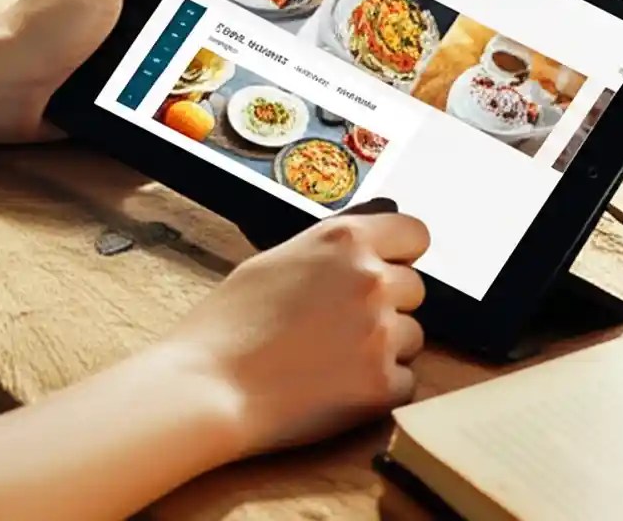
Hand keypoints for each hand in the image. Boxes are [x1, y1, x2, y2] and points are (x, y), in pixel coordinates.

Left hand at [0, 0, 207, 141]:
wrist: (10, 90)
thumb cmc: (47, 25)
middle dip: (202, 7)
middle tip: (241, 15)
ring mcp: (120, 33)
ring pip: (173, 34)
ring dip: (188, 46)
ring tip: (223, 54)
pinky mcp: (122, 71)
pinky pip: (160, 69)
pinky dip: (173, 75)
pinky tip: (194, 82)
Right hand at [162, 211, 429, 455]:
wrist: (206, 387)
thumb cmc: (227, 327)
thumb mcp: (275, 261)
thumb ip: (330, 252)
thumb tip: (363, 249)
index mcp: (345, 241)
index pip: (415, 233)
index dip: (402, 254)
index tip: (390, 268)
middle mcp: (372, 280)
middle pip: (415, 288)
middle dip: (389, 305)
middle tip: (342, 325)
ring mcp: (381, 333)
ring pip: (412, 337)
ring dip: (385, 347)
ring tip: (332, 359)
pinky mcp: (382, 384)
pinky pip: (405, 381)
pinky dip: (380, 388)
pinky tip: (336, 387)